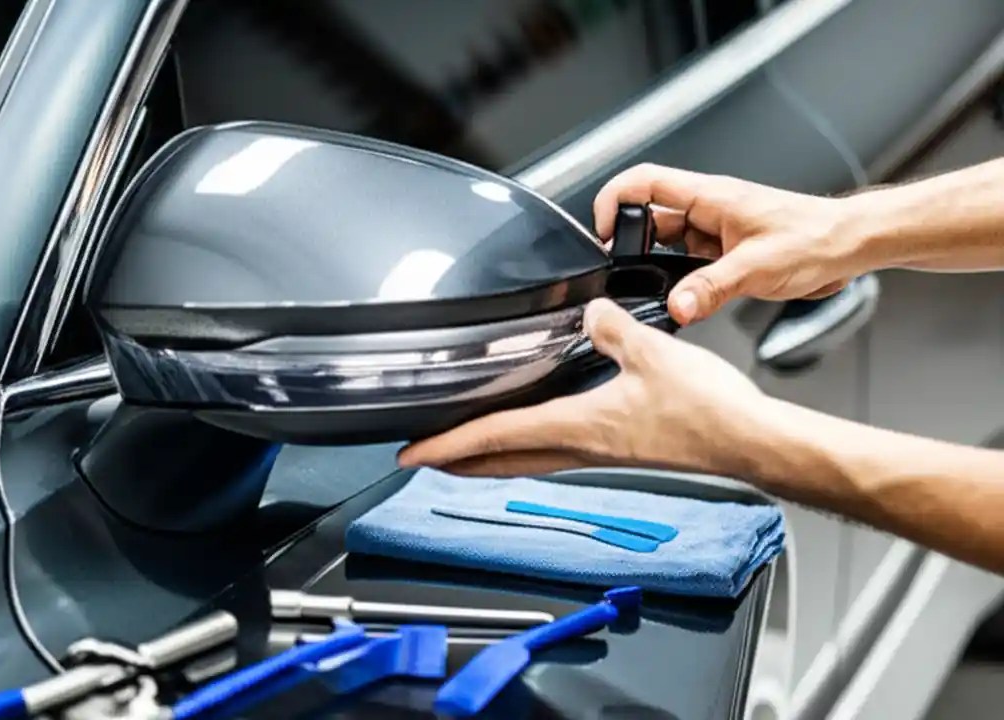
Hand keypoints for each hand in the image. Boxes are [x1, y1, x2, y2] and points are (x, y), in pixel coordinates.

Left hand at [397, 299, 778, 477]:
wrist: (749, 441)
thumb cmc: (709, 412)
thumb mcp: (653, 353)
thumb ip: (613, 327)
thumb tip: (589, 309)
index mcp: (579, 426)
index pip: (495, 436)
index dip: (447, 444)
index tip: (412, 453)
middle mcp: (582, 446)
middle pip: (501, 459)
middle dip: (457, 459)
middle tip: (423, 455)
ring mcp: (599, 451)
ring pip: (526, 458)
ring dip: (488, 455)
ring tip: (462, 447)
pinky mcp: (618, 447)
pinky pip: (554, 449)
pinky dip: (526, 444)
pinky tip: (531, 429)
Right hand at [593, 164, 868, 324]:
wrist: (850, 245)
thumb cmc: (816, 238)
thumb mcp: (757, 268)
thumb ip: (710, 289)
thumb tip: (675, 306)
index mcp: (710, 196)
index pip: (643, 182)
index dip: (613, 201)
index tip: (603, 233)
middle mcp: (707, 209)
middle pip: (648, 216)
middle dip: (629, 243)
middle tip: (622, 272)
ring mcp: (714, 230)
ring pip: (666, 243)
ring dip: (655, 265)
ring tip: (654, 288)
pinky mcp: (724, 251)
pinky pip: (686, 262)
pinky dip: (677, 279)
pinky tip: (684, 297)